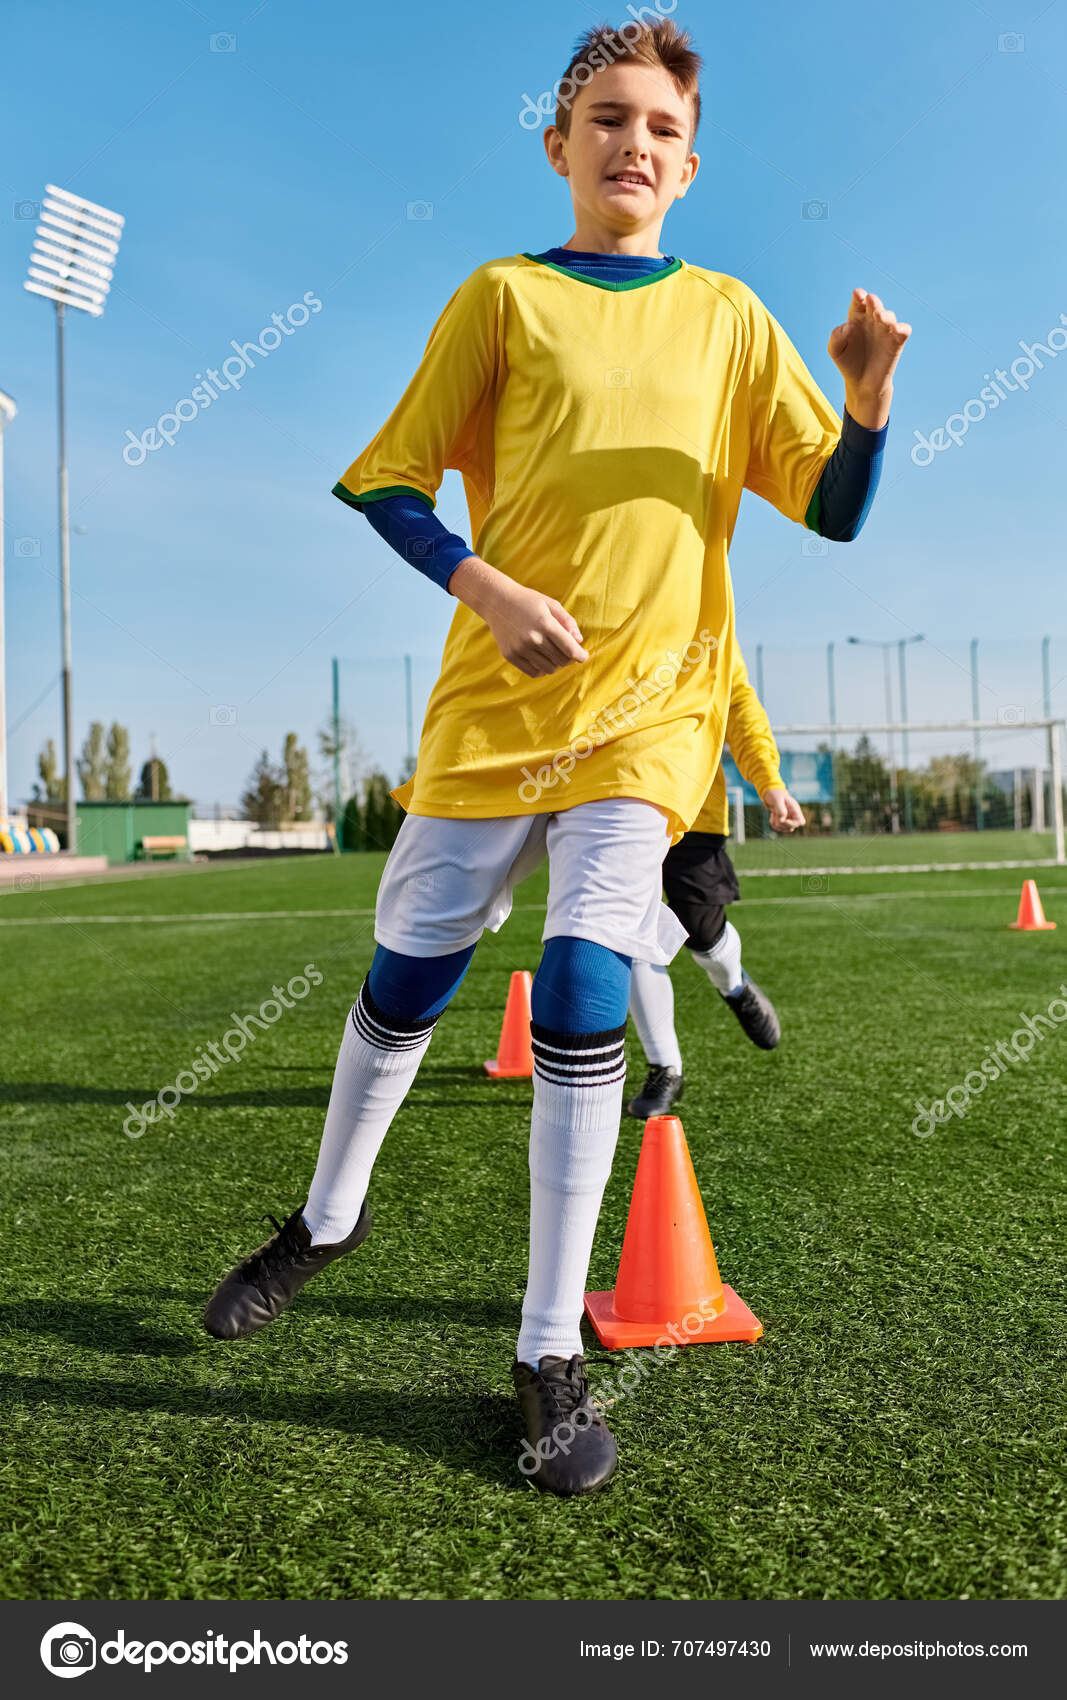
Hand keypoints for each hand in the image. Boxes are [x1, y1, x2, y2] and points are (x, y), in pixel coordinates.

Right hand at [449, 556, 588, 677]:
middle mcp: (533, 638)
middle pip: (561, 661)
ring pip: (549, 669)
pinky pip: (534, 672)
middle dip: (568, 658)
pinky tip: (542, 659)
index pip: (570, 649)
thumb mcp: (551, 604)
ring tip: (553, 653)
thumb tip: (579, 641)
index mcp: (545, 624)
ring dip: (555, 664)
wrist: (496, 601)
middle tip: (566, 651)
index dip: (581, 655)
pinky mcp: (510, 655)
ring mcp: (520, 648)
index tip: (583, 656)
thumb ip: (568, 622)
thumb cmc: (528, 601)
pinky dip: (542, 669)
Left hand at [762, 786, 803, 832]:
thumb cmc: (775, 795)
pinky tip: (772, 815)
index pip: (801, 822)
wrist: (771, 794)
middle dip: (781, 823)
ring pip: (783, 829)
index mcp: (794, 809)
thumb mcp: (777, 799)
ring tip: (774, 813)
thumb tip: (782, 820)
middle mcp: (793, 815)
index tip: (784, 820)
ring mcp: (788, 819)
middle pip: (791, 828)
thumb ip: (780, 809)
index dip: (793, 824)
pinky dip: (773, 823)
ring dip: (776, 822)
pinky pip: (777, 828)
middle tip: (776, 813)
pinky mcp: (782, 822)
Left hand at [828, 288, 910, 428]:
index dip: (859, 296)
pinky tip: (896, 329)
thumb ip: (836, 337)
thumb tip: (849, 326)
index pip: (858, 302)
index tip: (858, 294)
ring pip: (889, 315)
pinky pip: (903, 330)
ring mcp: (886, 329)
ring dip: (885, 314)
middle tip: (870, 300)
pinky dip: (902, 328)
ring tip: (879, 317)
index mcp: (856, 317)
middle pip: (875, 305)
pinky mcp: (897, 341)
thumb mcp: (835, 350)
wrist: (862, 383)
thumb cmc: (848, 362)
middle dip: (873, 301)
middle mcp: (873, 320)